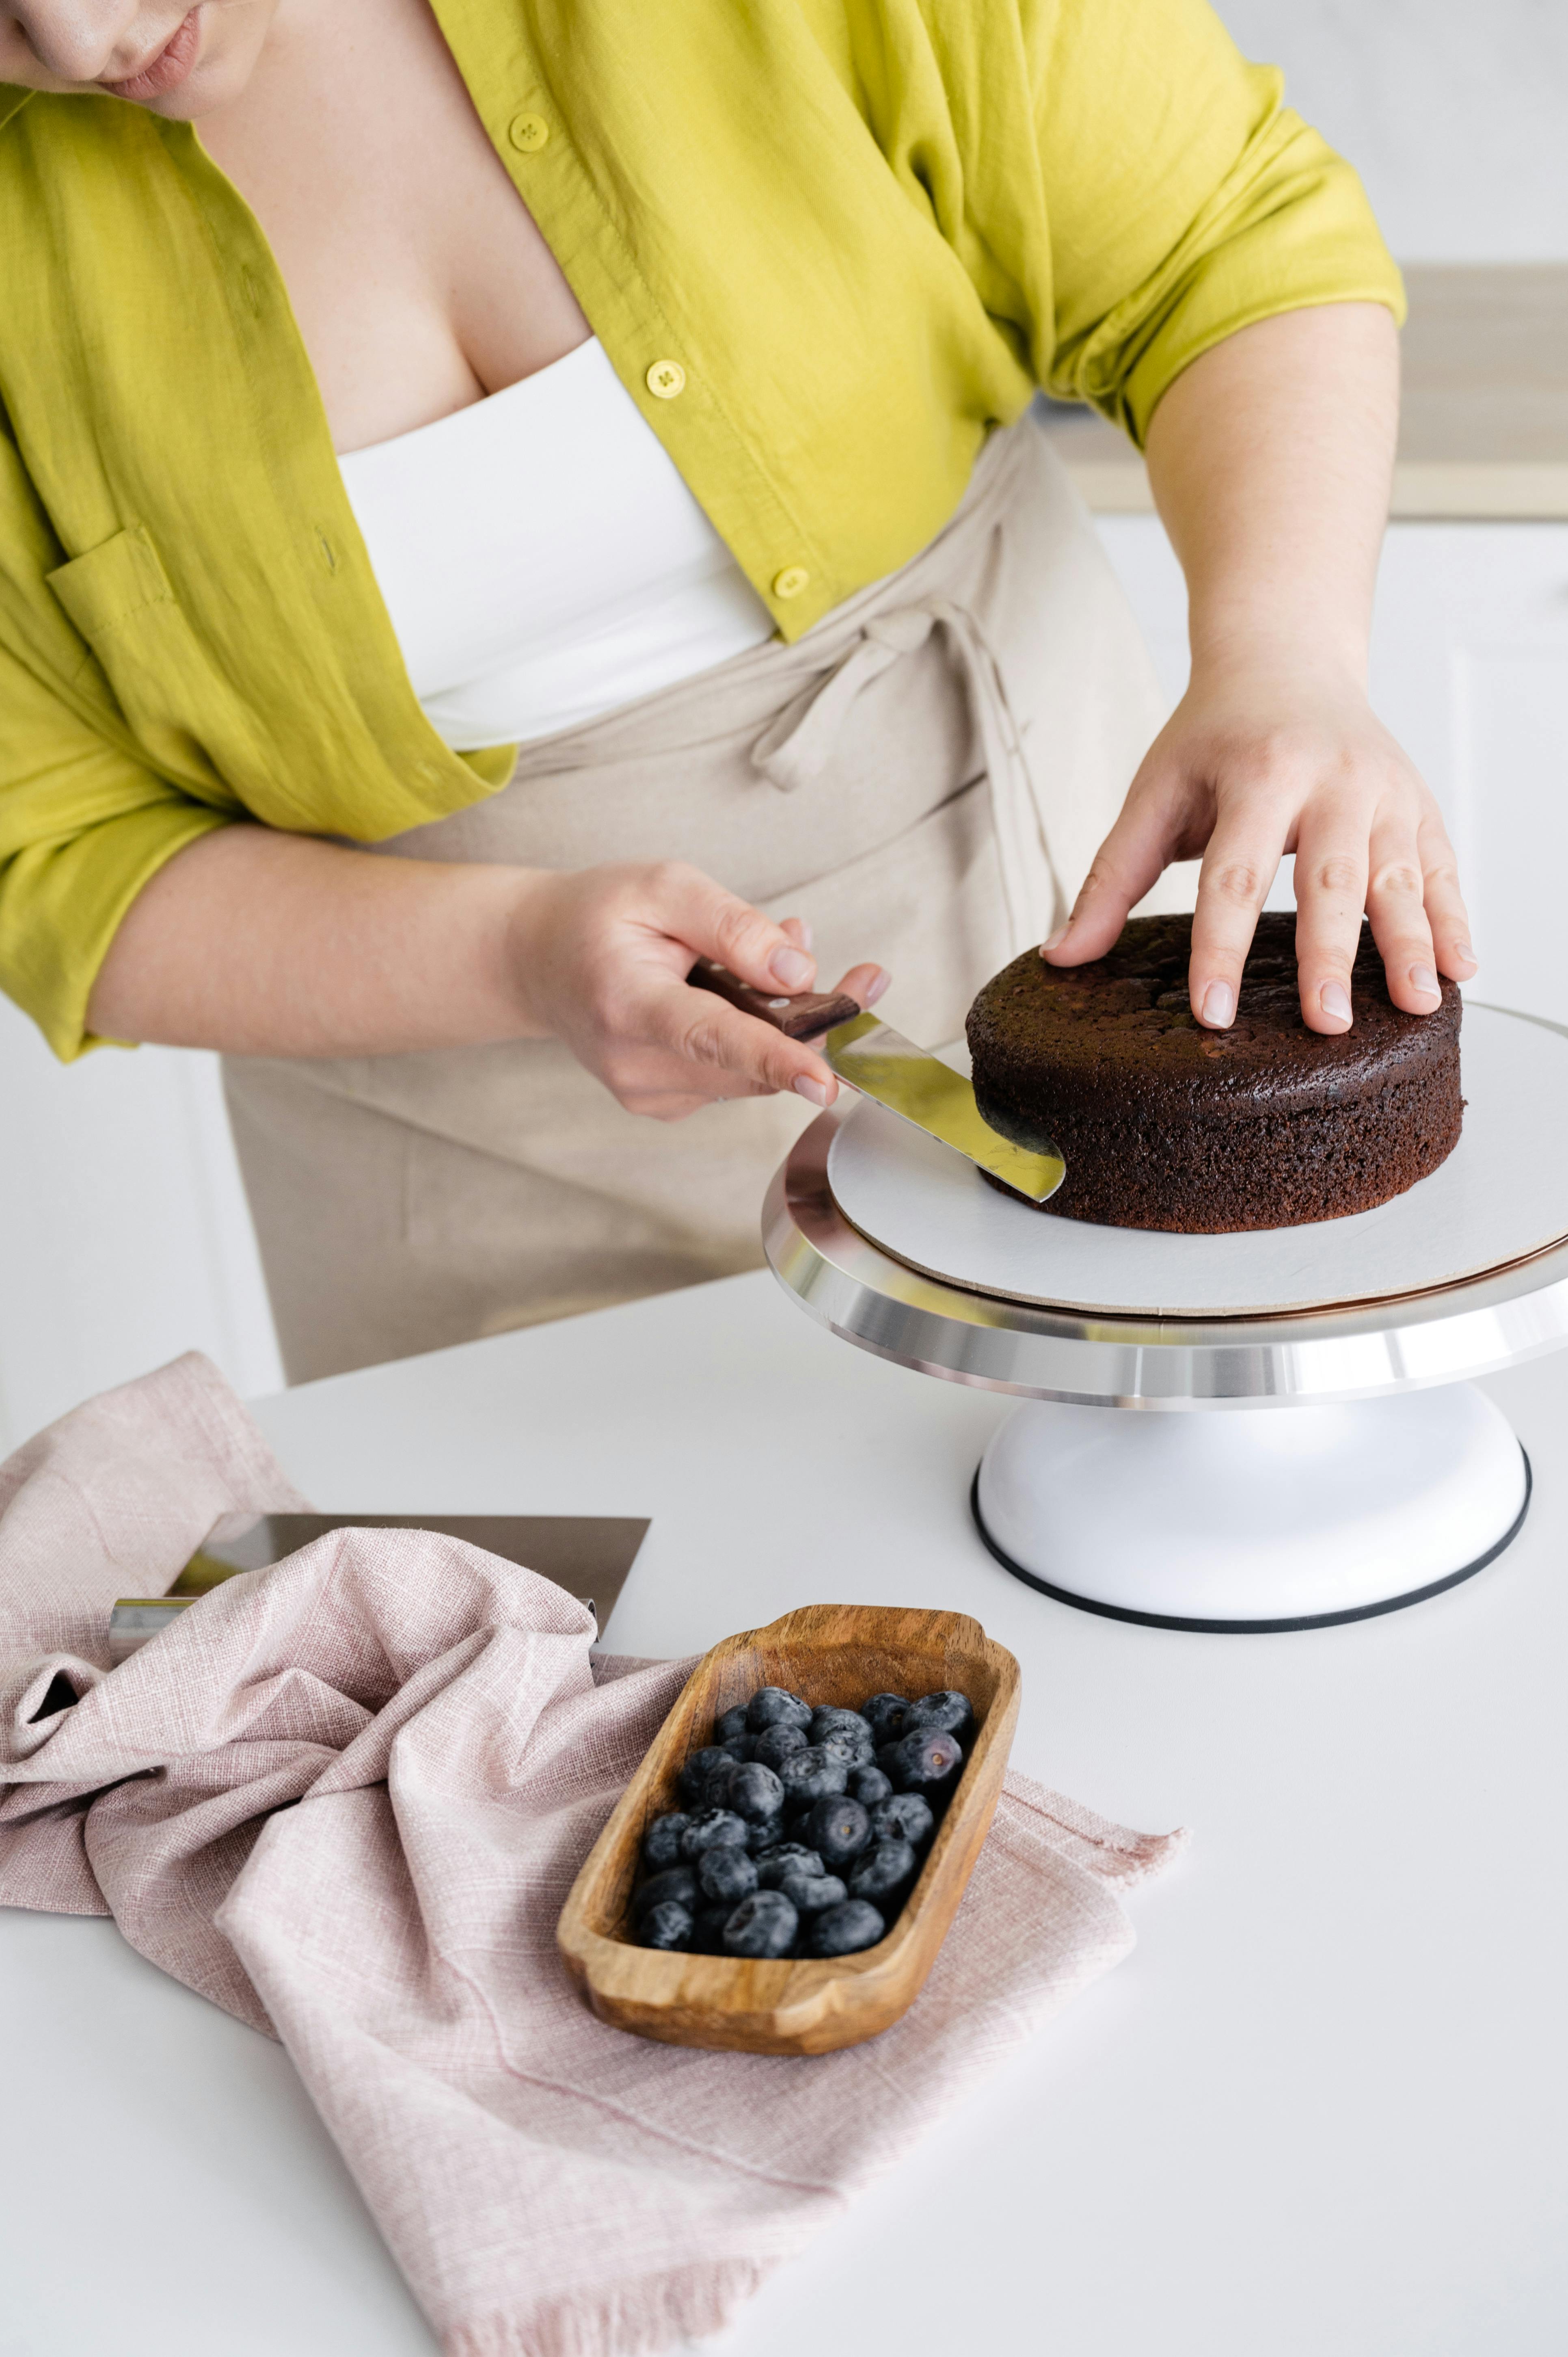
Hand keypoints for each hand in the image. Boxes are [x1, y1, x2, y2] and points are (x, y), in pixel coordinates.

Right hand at [507, 861, 886, 1117]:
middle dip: (816, 1022)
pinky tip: (736, 996)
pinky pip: (735, 1077)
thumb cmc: (595, 916)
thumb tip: (798, 969)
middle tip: (865, 977)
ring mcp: (648, 1093)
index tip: (824, 1079)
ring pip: (753, 1073)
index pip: (710, 1038)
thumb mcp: (662, 886)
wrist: (535, 960)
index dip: (774, 1057)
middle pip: (753, 1061)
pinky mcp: (664, 1104)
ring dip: (784, 1025)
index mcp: (628, 1004)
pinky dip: (756, 1040)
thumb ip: (733, 925)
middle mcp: (635, 1063)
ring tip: (767, 961)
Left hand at [1041, 660, 1477, 1031]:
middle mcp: (1330, 778)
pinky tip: (1461, 970)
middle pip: (1329, 878)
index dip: (1221, 948)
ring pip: (1399, 876)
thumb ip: (1111, 876)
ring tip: (1414, 1006)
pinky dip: (1453, 918)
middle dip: (1328, 954)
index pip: (1232, 876)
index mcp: (1256, 774)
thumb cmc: (1213, 735)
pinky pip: (1441, 866)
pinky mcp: (1419, 801)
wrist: (1285, 657)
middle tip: (1325, 1025)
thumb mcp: (1154, 791)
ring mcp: (1384, 790)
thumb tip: (1062, 956)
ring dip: (1410, 944)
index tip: (1213, 1013)